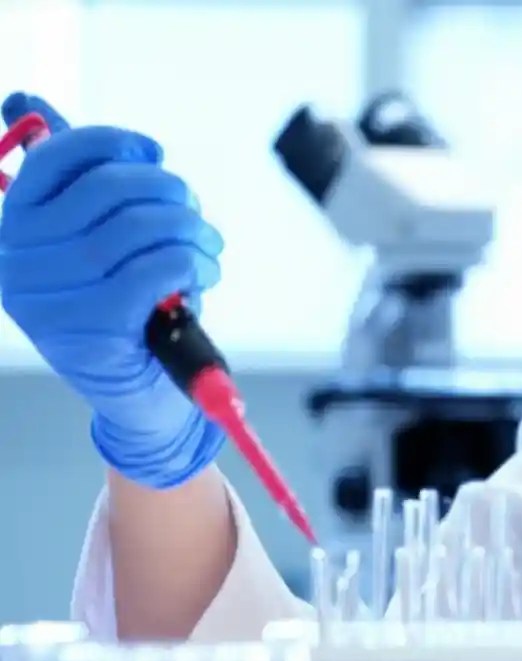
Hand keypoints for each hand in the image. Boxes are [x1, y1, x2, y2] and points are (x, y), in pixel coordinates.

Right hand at [0, 93, 225, 488]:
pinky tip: (204, 276)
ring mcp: (53, 300)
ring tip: (207, 250)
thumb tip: (32, 102)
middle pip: (107, 189)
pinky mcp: (95, 329)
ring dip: (191, 231)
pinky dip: (194, 264)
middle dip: (169, 191)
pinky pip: (158, 269)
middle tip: (195, 216)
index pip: (51, 160)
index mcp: (14, 232)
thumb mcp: (93, 247)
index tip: (154, 153)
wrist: (140, 402)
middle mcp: (20, 264)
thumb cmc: (125, 313)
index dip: (111, 143)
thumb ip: (75, 185)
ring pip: (139, 228)